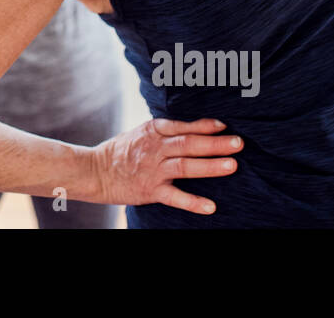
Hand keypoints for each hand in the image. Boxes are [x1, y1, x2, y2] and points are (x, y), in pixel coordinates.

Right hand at [89, 118, 241, 212]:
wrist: (95, 171)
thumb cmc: (122, 150)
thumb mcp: (142, 132)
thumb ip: (166, 130)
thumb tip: (197, 127)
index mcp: (153, 130)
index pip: (183, 126)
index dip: (205, 125)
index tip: (224, 126)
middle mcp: (155, 148)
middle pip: (189, 144)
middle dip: (215, 143)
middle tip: (239, 143)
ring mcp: (153, 170)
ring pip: (185, 166)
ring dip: (210, 165)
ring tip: (232, 165)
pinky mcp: (150, 190)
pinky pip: (174, 197)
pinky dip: (193, 202)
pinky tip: (210, 206)